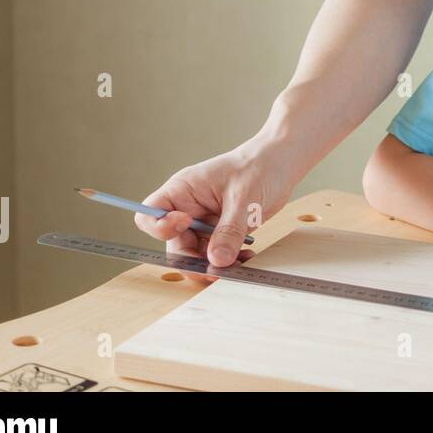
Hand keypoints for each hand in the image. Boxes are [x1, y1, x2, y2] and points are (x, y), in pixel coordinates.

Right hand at [134, 132, 297, 280]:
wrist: (281, 162)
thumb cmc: (259, 166)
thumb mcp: (244, 198)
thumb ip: (229, 230)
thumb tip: (216, 260)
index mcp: (183, 191)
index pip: (151, 215)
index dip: (161, 227)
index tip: (186, 225)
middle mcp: (189, 209)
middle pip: (175, 244)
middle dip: (193, 260)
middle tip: (217, 270)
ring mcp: (204, 222)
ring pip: (196, 255)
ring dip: (215, 265)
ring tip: (239, 264)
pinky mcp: (221, 232)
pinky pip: (216, 255)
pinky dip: (229, 261)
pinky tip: (246, 259)